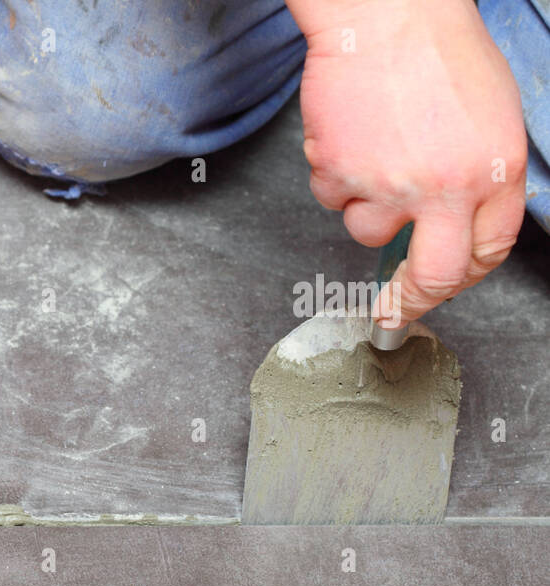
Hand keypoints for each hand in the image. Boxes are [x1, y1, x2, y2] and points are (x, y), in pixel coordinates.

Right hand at [286, 0, 526, 325]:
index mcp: (496, 170)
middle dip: (411, 303)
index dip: (461, 278)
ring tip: (370, 149)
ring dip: (363, 204)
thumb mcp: (488, 117)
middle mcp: (448, 185)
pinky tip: (348, 133)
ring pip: (367, 231)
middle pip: (434, 274)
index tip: (439, 292)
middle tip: (392, 314)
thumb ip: (476, 177)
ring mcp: (393, 184)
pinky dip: (333, 172)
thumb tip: (451, 227)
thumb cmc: (437, 51)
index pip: (488, 250)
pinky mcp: (343, 174)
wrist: (388, 14)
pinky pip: (332, 197)